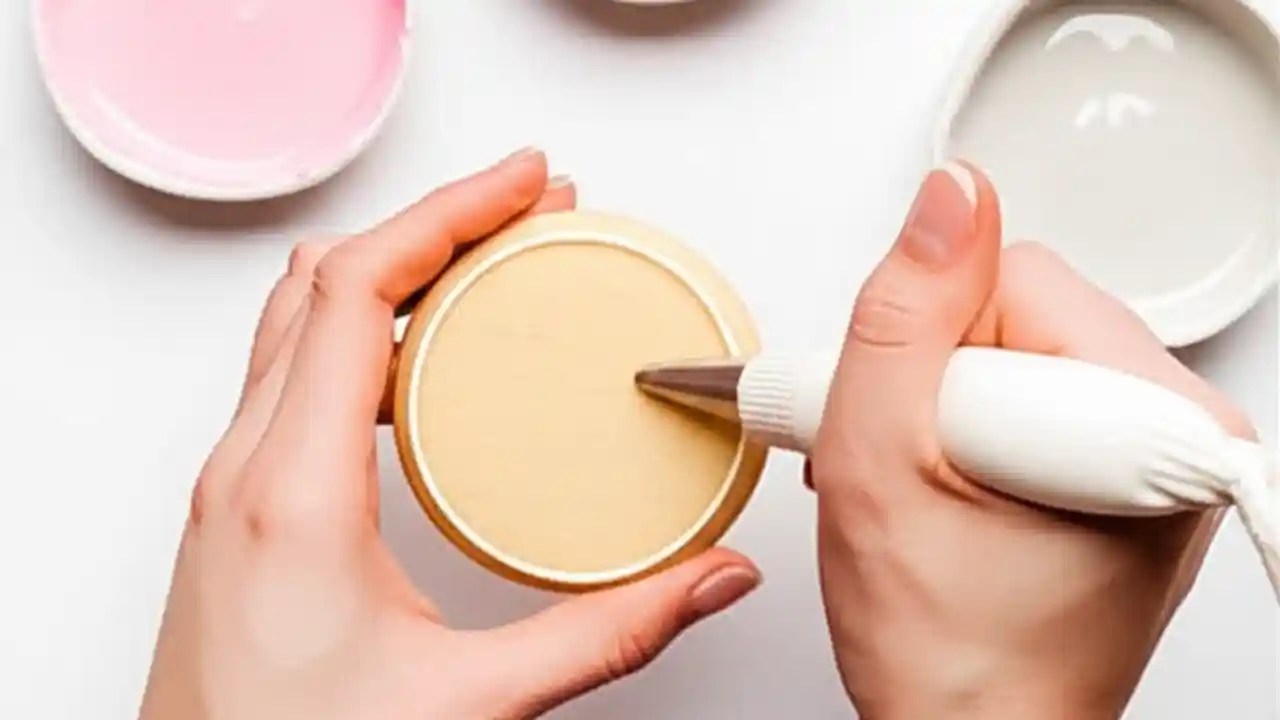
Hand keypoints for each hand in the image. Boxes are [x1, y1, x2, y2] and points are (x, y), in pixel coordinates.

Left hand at [139, 149, 761, 719]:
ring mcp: (231, 483)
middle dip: (433, 223)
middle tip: (526, 209)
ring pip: (298, 318)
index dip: (448, 213)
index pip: (360, 291)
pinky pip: (292, 370)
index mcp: (292, 491)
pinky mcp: (238, 504)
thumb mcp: (469, 703)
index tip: (524, 184)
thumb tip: (707, 579)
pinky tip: (421, 357)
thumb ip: (604, 634)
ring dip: (390, 268)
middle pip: (327, 280)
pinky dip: (360, 326)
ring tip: (483, 260)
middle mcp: (245, 467)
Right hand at [810, 163, 1253, 718]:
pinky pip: (1038, 384)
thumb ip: (907, 317)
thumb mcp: (880, 466)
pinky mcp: (1134, 461)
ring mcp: (1159, 444)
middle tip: (909, 465)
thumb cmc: (947, 651)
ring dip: (949, 402)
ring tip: (930, 486)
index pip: (1004, 276)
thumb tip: (950, 192)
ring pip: (1017, 343)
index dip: (916, 347)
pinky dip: (977, 423)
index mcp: (1145, 416)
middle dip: (934, 374)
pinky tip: (957, 483)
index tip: (892, 424)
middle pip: (1015, 306)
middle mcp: (1179, 421)